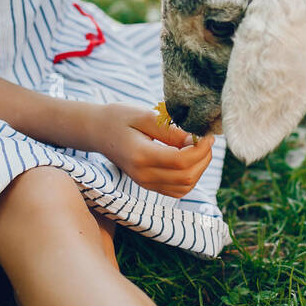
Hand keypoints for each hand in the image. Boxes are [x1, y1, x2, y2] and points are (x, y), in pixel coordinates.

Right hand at [83, 103, 215, 198]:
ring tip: (199, 148)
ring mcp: (146, 183)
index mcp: (141, 156)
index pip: (181, 161)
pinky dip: (190, 176)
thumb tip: (196, 140)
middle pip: (187, 176)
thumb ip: (170, 130)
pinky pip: (177, 189)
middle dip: (204, 158)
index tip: (207, 134)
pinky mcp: (149, 185)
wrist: (98, 131)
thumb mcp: (145, 116)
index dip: (201, 149)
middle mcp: (144, 175)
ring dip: (199, 168)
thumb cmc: (120, 118)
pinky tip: (189, 158)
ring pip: (185, 186)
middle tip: (205, 139)